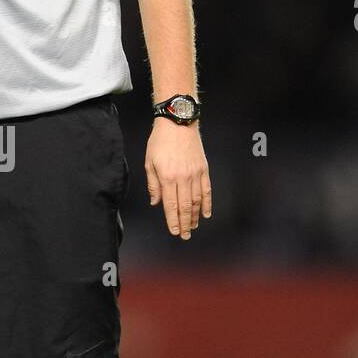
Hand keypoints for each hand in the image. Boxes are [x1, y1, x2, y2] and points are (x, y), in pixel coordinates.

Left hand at [144, 120, 211, 238]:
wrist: (178, 122)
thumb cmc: (160, 141)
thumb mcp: (149, 162)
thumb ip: (153, 184)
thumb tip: (156, 202)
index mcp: (167, 177)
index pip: (171, 205)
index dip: (173, 220)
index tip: (174, 231)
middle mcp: (183, 177)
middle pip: (185, 207)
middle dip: (185, 224)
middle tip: (184, 236)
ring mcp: (195, 173)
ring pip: (197, 201)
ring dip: (195, 216)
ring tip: (193, 227)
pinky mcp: (203, 169)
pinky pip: (206, 190)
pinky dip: (207, 203)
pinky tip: (206, 213)